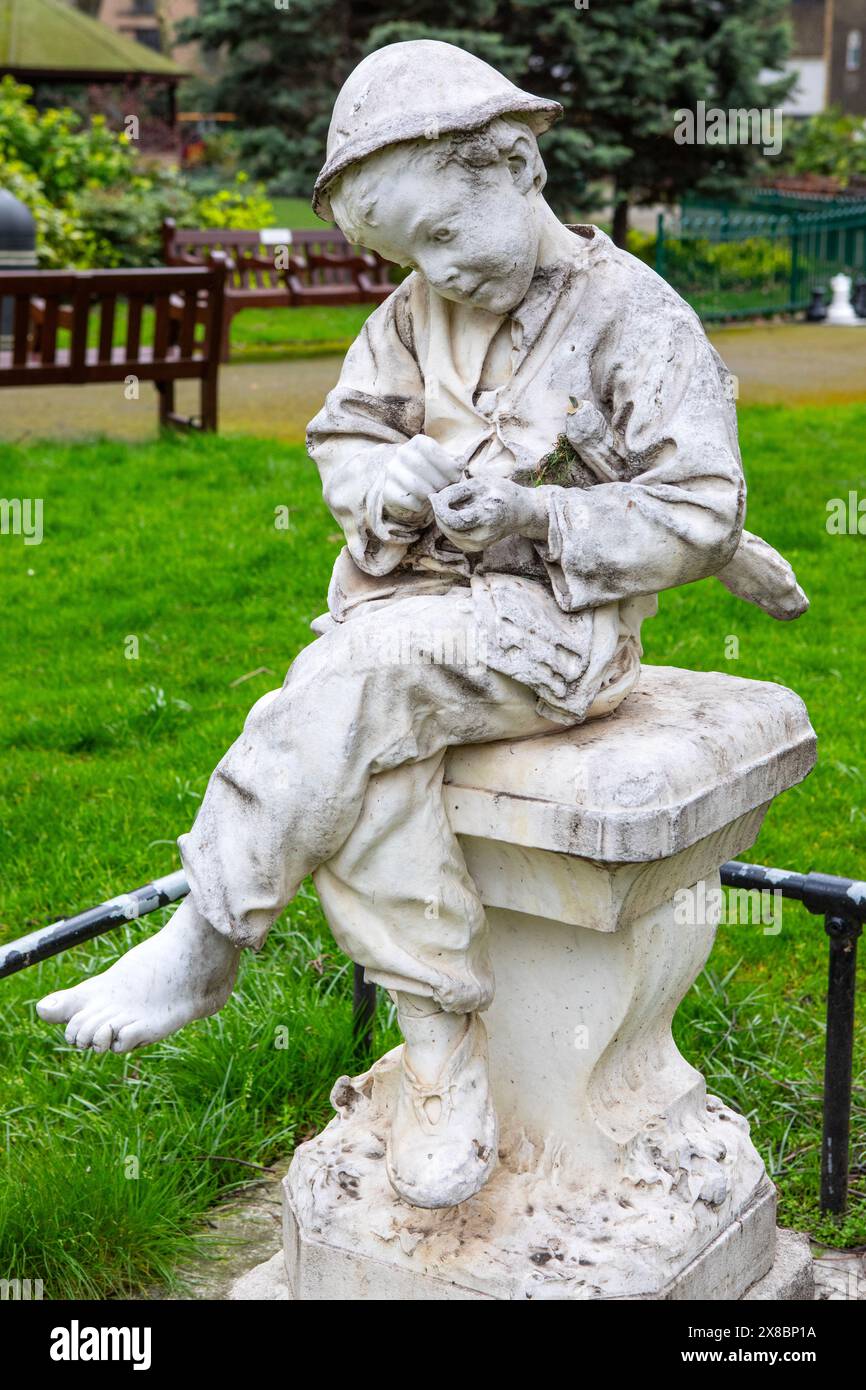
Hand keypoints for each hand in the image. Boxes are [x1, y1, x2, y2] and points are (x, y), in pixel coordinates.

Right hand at [380, 437, 464, 525]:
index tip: (455, 477)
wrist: (410, 487)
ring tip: (435, 495)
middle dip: (440, 481)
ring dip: (430, 494)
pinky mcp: (388, 491)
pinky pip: (408, 500)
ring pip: (415, 485)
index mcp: (418, 442)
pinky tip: (423, 502)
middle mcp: (402, 453)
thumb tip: (458, 463)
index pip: (430, 449)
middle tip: (445, 489)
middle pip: (422, 467)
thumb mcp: (446, 463)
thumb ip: (455, 461)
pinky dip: (420, 505)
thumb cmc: (434, 473)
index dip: (446, 465)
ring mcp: (392, 471)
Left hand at [431, 477, 549, 551]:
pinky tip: (458, 514)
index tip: (435, 497)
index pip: (453, 520)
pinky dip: (450, 525)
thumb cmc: (502, 492)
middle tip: (441, 498)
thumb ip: (455, 491)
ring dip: (444, 519)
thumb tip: (433, 500)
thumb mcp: (480, 483)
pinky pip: (453, 537)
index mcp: (488, 516)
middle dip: (440, 512)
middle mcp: (484, 536)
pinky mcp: (475, 549)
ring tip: (456, 505)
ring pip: (448, 533)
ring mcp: (480, 545)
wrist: (522, 512)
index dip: (439, 508)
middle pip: (448, 528)